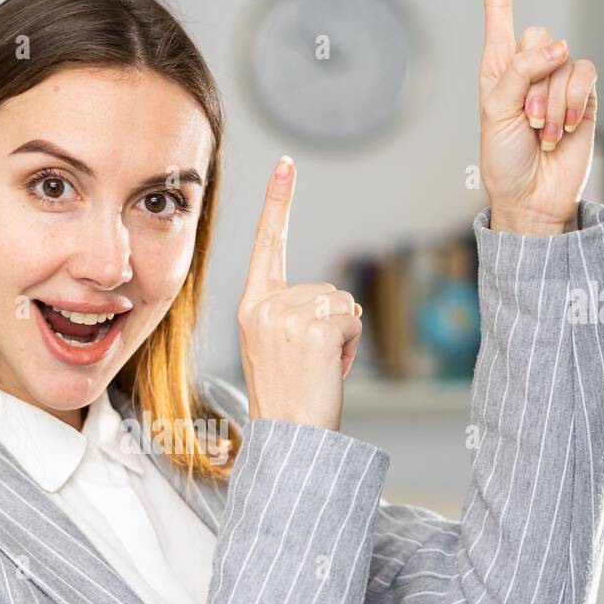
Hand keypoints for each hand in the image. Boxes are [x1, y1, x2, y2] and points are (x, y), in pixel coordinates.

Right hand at [238, 156, 363, 431]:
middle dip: (334, 326)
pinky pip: (352, 319)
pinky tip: (329, 370)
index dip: (277, 202)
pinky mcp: (310, 327)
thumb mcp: (277, 349)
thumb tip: (340, 306)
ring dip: (344, 339)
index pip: (268, 245)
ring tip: (318, 370)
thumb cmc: (289, 402)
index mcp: (251, 307)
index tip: (284, 163)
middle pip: (326, 289)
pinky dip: (351, 347)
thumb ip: (292, 315)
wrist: (289, 440)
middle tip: (311, 366)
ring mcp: (284, 315)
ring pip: (343, 303)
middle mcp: (263, 306)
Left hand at [479, 0, 597, 234]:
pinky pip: (583, 76)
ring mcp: (558, 78)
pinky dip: (570, 104)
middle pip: (537, 35)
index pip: (499, 8)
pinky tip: (562, 130)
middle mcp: (528, 65)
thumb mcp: (494, 114)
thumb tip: (556, 47)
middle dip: (530, 82)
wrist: (531, 196)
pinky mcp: (583, 93)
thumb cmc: (503, 158)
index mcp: (496, 65)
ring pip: (562, 60)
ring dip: (549, 103)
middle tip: (523, 121)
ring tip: (540, 133)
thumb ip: (519, 73)